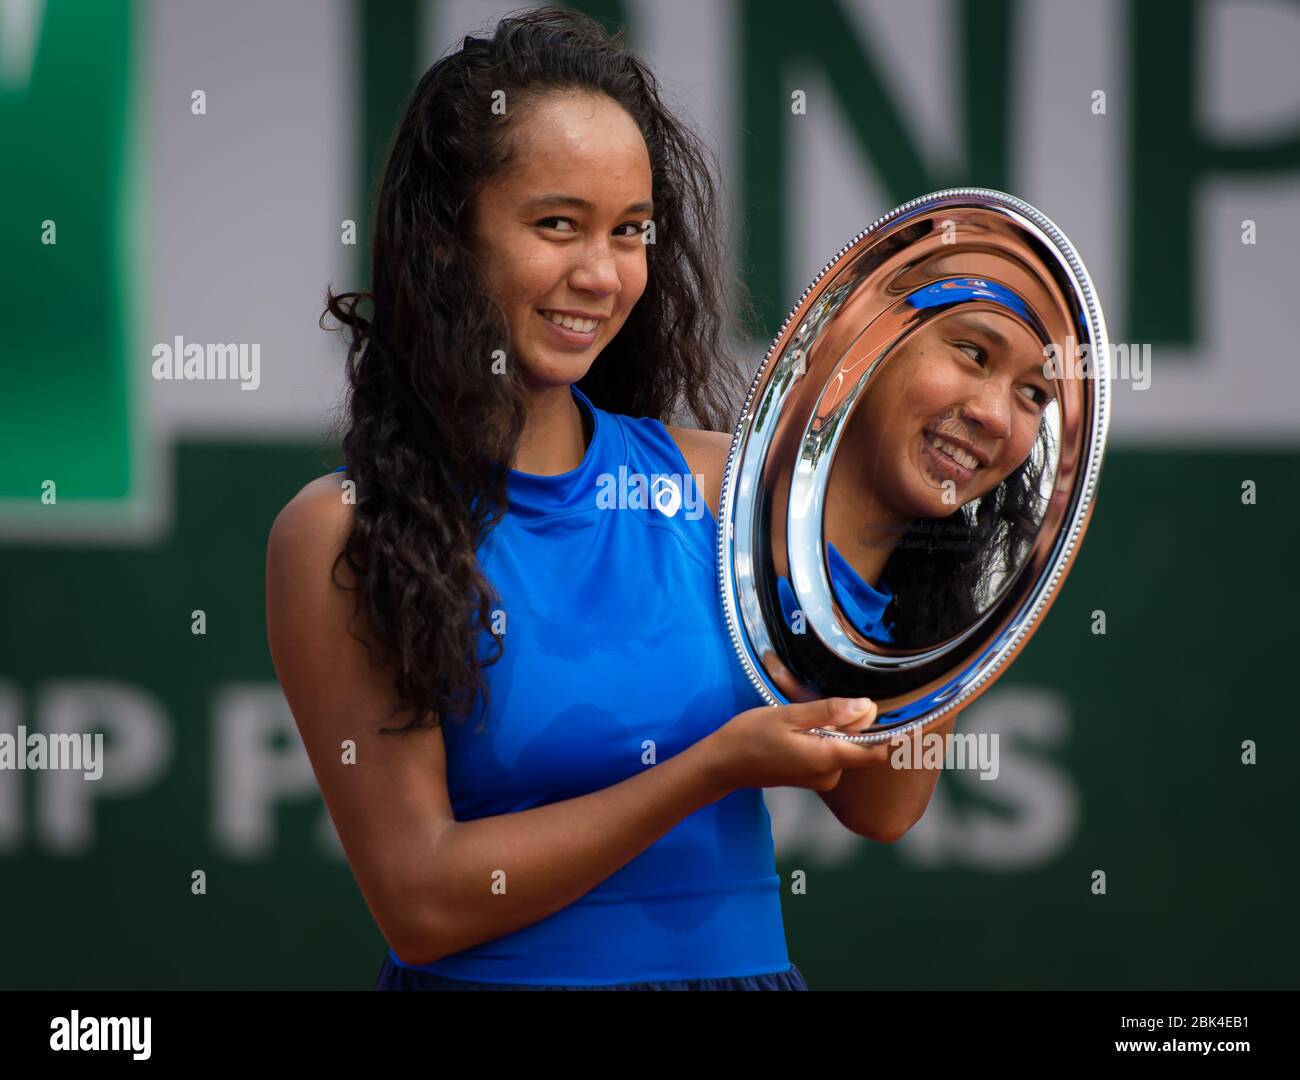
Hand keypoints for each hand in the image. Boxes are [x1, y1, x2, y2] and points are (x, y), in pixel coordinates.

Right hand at [705, 696, 886, 792]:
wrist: (724, 764)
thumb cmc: (751, 736)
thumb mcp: (789, 715)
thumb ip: (830, 712)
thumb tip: (867, 707)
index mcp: (826, 759)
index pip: (876, 752)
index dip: (886, 731)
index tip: (880, 708)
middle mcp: (829, 774)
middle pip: (859, 745)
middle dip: (850, 723)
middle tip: (819, 706)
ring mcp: (820, 779)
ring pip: (843, 748)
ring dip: (832, 729)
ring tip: (801, 719)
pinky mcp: (812, 777)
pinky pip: (830, 754)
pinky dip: (822, 738)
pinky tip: (799, 730)